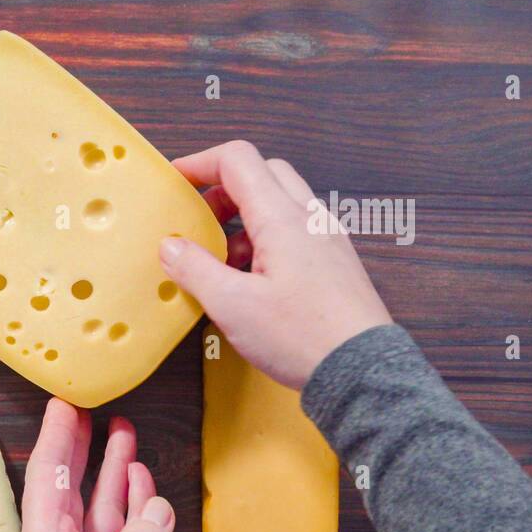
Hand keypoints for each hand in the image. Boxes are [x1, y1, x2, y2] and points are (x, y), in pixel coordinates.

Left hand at [18, 398, 174, 531]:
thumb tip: (156, 505)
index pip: (46, 479)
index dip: (54, 439)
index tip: (61, 404)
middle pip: (71, 486)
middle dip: (82, 448)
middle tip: (92, 411)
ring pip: (103, 506)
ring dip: (114, 472)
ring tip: (124, 434)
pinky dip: (138, 509)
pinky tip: (144, 485)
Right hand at [159, 140, 392, 389]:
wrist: (360, 371)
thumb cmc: (302, 336)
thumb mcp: (232, 305)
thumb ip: (195, 269)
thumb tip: (171, 247)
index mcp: (282, 218)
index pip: (238, 160)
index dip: (201, 162)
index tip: (176, 179)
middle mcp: (309, 218)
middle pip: (263, 173)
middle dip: (224, 187)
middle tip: (199, 218)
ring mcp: (326, 239)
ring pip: (280, 202)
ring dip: (243, 217)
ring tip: (220, 258)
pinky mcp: (333, 262)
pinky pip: (294, 231)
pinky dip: (265, 239)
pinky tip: (250, 279)